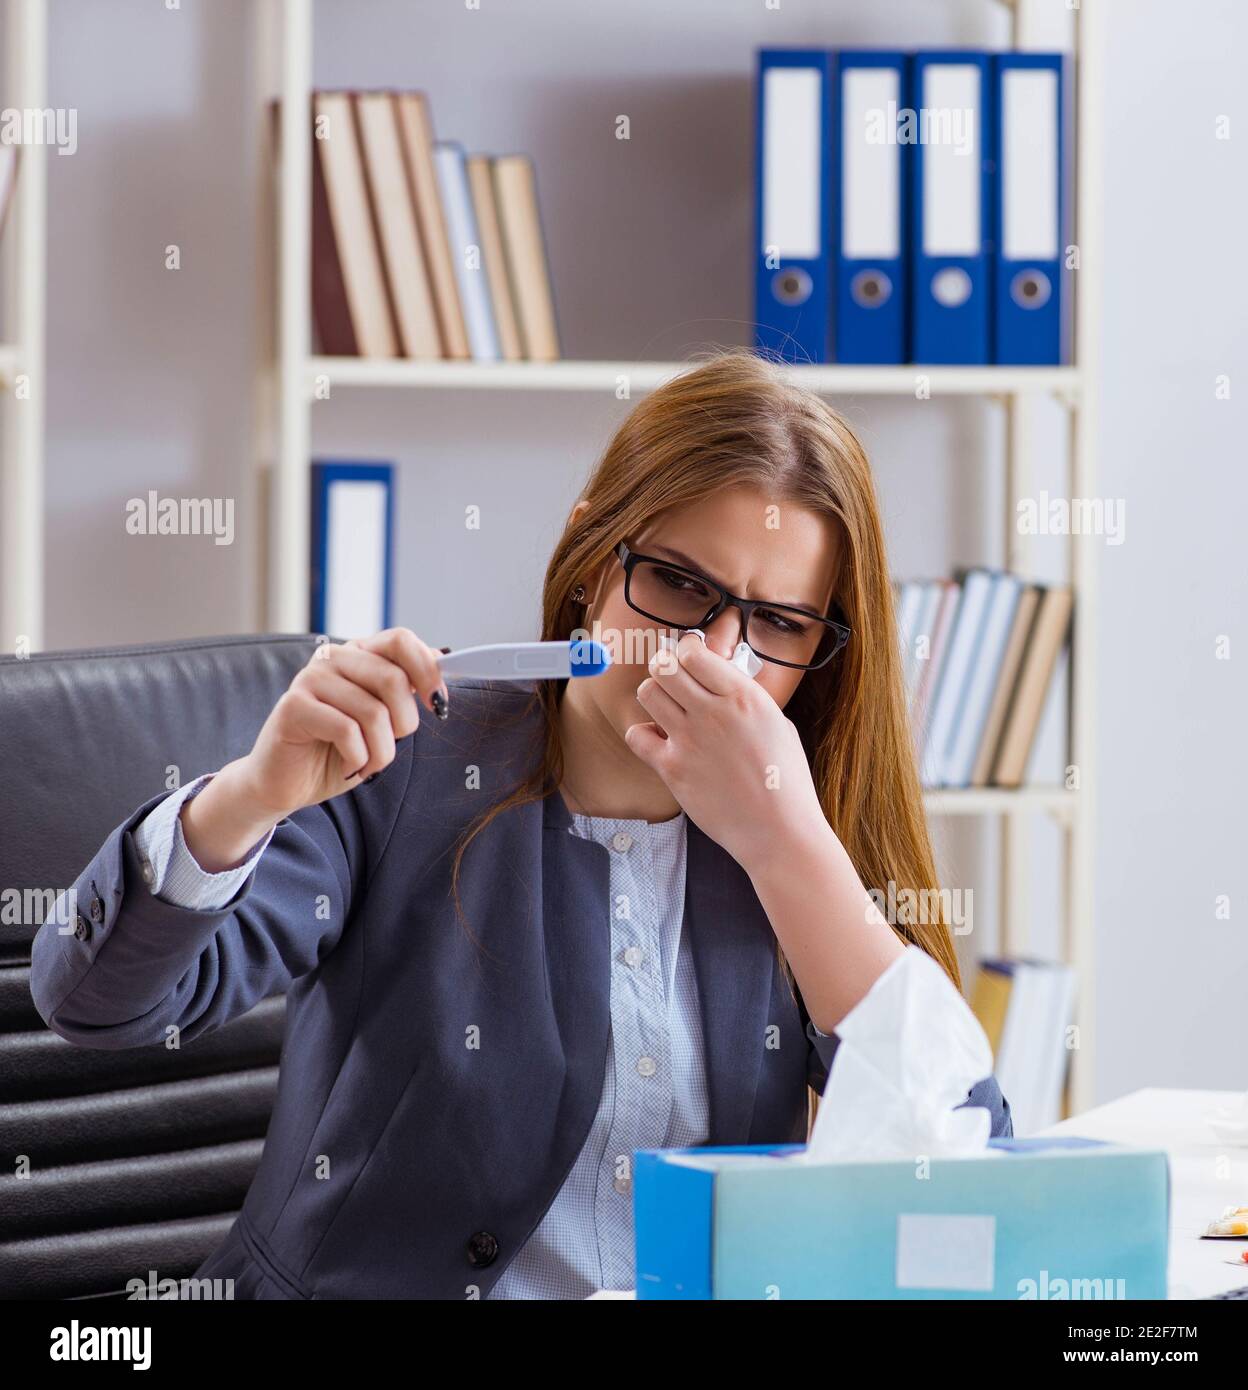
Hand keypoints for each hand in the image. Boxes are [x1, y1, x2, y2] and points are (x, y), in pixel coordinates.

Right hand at [179, 629, 446, 871]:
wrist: (286, 785)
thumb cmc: (337, 751)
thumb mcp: (382, 719)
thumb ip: (404, 688)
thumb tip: (442, 659)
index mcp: (357, 654)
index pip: (401, 640)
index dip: (427, 671)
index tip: (437, 705)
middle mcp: (333, 658)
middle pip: (393, 678)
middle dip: (404, 723)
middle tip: (390, 744)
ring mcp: (310, 679)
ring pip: (374, 712)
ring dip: (381, 751)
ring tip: (367, 763)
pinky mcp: (293, 707)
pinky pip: (347, 731)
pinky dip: (359, 758)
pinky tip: (348, 765)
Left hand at [624, 633, 827, 872]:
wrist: (778, 831)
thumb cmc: (784, 779)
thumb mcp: (777, 723)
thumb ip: (745, 699)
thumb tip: (722, 680)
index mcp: (743, 697)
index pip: (695, 652)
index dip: (687, 650)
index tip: (690, 657)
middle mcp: (713, 712)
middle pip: (664, 666)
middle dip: (665, 668)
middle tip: (674, 681)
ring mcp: (689, 740)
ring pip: (648, 693)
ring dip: (655, 697)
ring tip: (668, 711)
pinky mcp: (672, 769)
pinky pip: (637, 735)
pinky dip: (643, 735)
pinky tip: (660, 742)